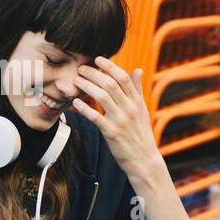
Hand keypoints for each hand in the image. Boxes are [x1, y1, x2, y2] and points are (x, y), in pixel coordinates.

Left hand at [70, 56, 161, 182]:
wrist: (144, 160)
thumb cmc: (140, 134)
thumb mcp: (142, 110)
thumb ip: (137, 90)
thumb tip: (138, 69)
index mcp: (137, 102)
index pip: (124, 78)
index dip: (110, 66)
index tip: (98, 58)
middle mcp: (130, 109)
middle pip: (110, 84)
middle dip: (94, 73)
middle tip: (81, 69)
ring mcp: (121, 121)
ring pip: (102, 97)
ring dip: (87, 87)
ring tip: (76, 82)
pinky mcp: (111, 133)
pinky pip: (95, 117)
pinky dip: (84, 108)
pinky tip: (75, 102)